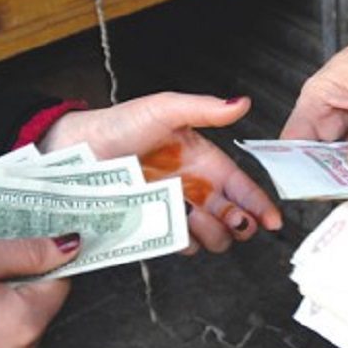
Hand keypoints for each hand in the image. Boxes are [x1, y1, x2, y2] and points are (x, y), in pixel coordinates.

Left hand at [39, 93, 282, 253]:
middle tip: (229, 218)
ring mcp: (174, 208)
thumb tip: (241, 103)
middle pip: (233, 217)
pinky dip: (185, 241)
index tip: (271, 221)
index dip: (259, 204)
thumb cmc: (118, 124)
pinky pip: (180, 244)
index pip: (241, 186)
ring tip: (193, 216)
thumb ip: (204, 109)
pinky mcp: (153, 226)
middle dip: (238, 222)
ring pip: (211, 235)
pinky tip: (175, 226)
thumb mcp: (164, 109)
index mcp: (203, 160)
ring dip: (211, 231)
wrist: (76, 150)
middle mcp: (193, 186)